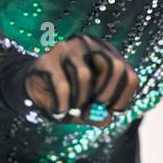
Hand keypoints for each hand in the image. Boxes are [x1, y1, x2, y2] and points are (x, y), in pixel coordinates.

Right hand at [22, 34, 138, 127]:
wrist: (34, 90)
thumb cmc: (69, 97)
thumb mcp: (87, 109)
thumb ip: (98, 115)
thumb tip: (105, 118)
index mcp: (106, 52)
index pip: (128, 74)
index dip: (123, 98)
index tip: (110, 111)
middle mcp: (90, 44)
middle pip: (114, 67)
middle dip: (106, 95)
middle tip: (94, 109)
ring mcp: (67, 48)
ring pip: (85, 76)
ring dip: (80, 100)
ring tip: (72, 108)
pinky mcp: (47, 59)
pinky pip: (62, 85)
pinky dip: (63, 104)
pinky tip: (59, 110)